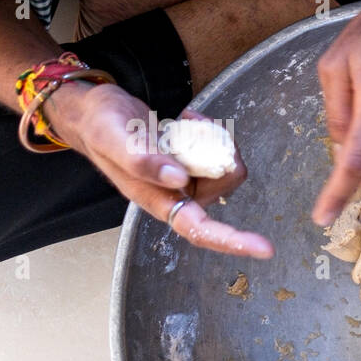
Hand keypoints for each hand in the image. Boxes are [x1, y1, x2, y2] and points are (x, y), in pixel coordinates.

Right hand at [47, 83, 273, 257]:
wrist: (96, 112)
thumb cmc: (99, 128)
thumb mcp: (112, 138)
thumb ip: (141, 160)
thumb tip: (178, 178)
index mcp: (158, 201)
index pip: (200, 229)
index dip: (232, 241)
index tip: (264, 248)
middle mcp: (178, 194)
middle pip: (223, 185)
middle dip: (223, 154)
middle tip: (196, 124)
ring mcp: (188, 178)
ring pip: (226, 166)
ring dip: (216, 138)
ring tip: (188, 119)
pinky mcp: (195, 160)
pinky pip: (220, 150)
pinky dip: (212, 131)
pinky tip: (188, 118)